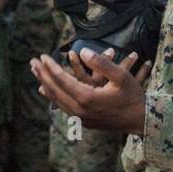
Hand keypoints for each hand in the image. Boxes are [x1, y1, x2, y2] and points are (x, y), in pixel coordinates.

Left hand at [29, 48, 151, 132]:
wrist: (140, 121)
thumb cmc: (133, 97)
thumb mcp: (122, 76)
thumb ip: (101, 63)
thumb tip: (83, 50)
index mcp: (87, 98)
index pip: (61, 80)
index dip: (50, 67)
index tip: (42, 56)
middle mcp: (79, 110)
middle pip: (54, 90)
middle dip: (42, 75)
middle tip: (32, 62)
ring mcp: (80, 118)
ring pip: (56, 100)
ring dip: (45, 85)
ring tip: (37, 73)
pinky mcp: (83, 121)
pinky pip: (63, 107)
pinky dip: (54, 96)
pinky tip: (48, 90)